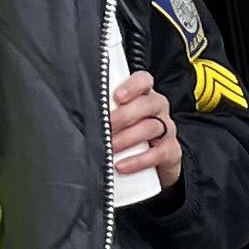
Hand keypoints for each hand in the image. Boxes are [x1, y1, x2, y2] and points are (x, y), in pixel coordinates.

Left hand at [109, 71, 180, 194]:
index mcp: (144, 96)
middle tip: (106, 126)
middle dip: (125, 115)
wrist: (152, 167)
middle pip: (147, 104)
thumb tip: (77, 110)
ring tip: (110, 147)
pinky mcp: (171, 152)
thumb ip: (104, 111)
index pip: (144, 81)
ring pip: (152, 127)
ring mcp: (167, 130)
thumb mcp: (116, 121)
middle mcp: (158, 110)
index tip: (117, 96)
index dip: (132, 86)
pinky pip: (159, 154)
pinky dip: (139, 160)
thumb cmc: (127, 136)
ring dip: (128, 137)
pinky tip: (122, 165)